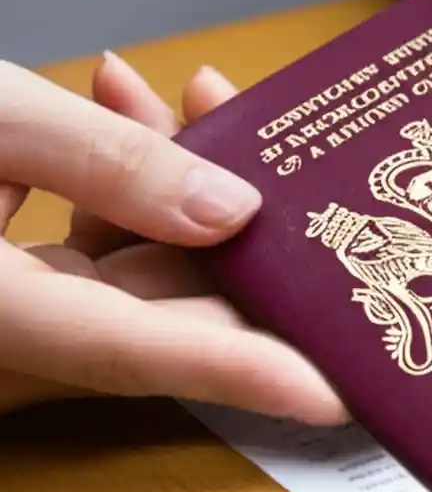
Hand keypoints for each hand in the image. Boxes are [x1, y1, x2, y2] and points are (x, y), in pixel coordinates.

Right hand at [0, 55, 346, 424]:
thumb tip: (229, 208)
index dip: (246, 373)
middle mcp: (7, 343)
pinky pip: (94, 250)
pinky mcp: (13, 290)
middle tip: (320, 187)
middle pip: (162, 312)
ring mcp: (14, 321)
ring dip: (184, 188)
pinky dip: (126, 185)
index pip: (140, 354)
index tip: (339, 393)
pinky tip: (131, 104)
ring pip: (137, 273)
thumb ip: (104, 160)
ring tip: (206, 98)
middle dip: (243, 239)